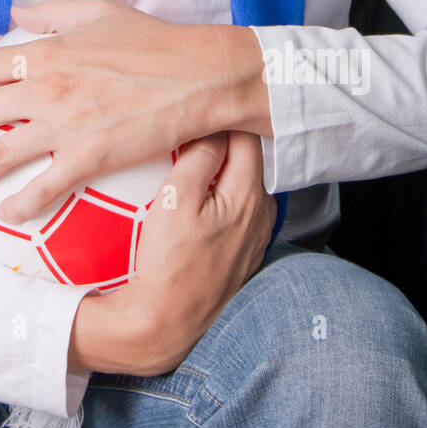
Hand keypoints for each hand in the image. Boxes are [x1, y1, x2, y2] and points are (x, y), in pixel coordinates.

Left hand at [0, 0, 270, 225]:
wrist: (199, 76)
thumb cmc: (155, 42)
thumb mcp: (100, 12)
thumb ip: (53, 12)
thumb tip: (16, 11)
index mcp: (45, 51)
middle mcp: (45, 87)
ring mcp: (64, 125)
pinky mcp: (88, 157)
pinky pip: (41, 188)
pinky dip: (19, 205)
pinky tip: (9, 214)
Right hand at [68, 131, 276, 377]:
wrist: (164, 326)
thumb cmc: (166, 263)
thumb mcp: (175, 200)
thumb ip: (199, 157)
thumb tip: (213, 127)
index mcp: (249, 196)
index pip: (248, 136)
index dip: (226, 114)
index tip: (200, 101)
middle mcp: (262, 216)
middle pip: (249, 159)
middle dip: (227, 137)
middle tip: (192, 121)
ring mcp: (254, 239)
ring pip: (243, 184)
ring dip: (223, 168)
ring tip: (190, 152)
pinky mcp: (241, 257)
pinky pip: (235, 211)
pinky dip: (220, 195)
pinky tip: (194, 196)